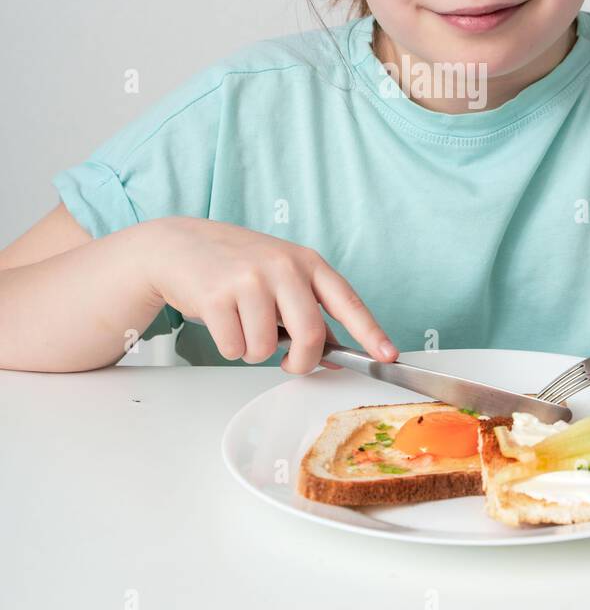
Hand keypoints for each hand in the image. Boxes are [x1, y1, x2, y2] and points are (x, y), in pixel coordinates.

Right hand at [141, 217, 399, 372]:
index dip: (371, 332)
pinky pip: (234, 348)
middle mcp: (283, 266)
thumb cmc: (236, 264)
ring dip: (254, 351)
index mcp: (307, 261)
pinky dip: (230, 346)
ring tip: (243, 325)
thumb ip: (310, 311)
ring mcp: (250, 279)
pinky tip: (222, 321)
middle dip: (300, 362)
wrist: (180, 246)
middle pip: (310, 335)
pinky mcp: (217, 295)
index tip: (388, 355)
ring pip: (266, 349)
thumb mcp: (281, 276)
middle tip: (289, 363)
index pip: (347, 301)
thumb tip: (336, 354)